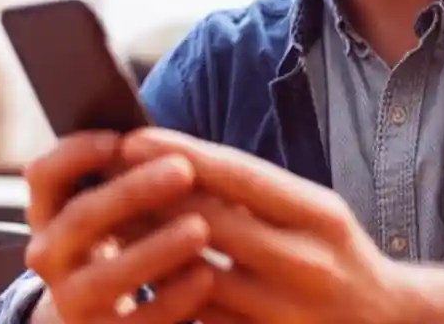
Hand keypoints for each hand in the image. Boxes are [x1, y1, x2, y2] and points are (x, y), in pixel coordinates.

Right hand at [22, 131, 218, 323]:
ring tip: (200, 228)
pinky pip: (136, 323)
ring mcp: (71, 301)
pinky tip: (205, 275)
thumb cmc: (120, 236)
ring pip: (104, 277)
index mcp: (48, 212)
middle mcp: (49, 256)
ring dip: (154, 250)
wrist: (101, 311)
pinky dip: (172, 298)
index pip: (43, 174)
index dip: (77, 154)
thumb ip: (125, 175)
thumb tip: (166, 143)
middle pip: (81, 219)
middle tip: (183, 170)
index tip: (120, 139)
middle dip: (132, 191)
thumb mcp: (110, 207)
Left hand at [122, 128, 425, 323]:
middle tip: (105, 178)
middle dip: (152, 199)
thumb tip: (179, 161)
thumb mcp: (315, 212)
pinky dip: (167, 296)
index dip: (180, 153)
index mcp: (319, 215)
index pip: (240, 174)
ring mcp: (287, 313)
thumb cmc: (338, 257)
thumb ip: (257, 194)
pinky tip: (138, 277)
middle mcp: (307, 263)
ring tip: (108, 225)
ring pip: (197, 277)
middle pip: (211, 223)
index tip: (133, 139)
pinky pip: (204, 320)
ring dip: (149, 250)